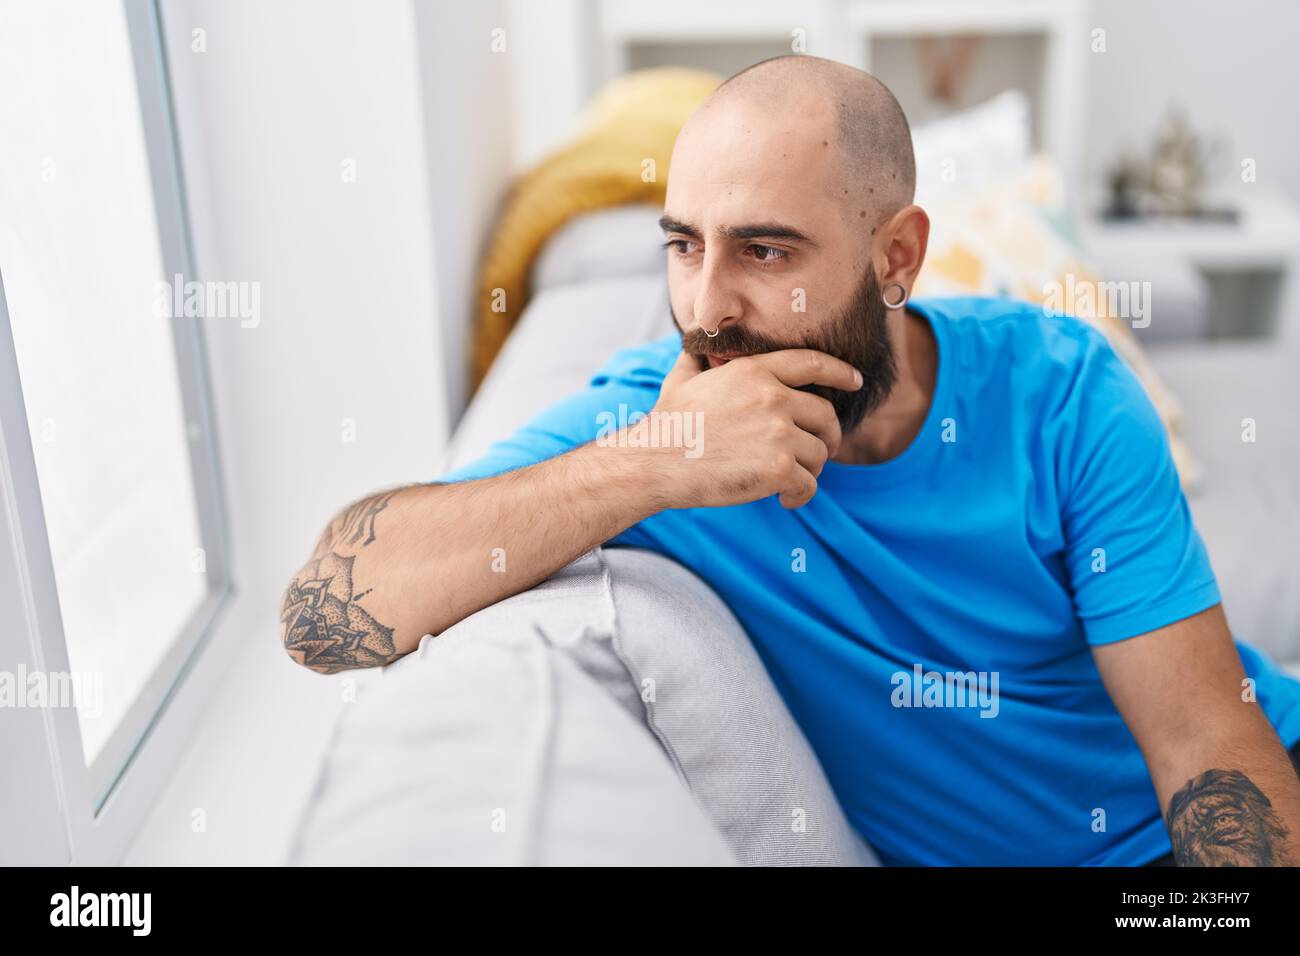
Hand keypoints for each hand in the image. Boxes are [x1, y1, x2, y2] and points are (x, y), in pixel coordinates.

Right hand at [643, 348, 861, 509]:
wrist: (654, 461)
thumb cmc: (667, 424)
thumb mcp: (683, 378)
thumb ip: (699, 359)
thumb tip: (696, 346)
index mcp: (754, 371)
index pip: (812, 364)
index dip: (840, 372)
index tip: (855, 381)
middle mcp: (772, 396)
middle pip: (825, 416)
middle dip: (828, 437)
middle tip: (820, 452)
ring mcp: (778, 432)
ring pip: (819, 454)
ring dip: (809, 470)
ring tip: (788, 481)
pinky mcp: (778, 467)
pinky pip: (808, 484)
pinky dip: (799, 496)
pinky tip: (784, 499)